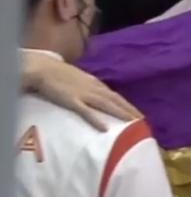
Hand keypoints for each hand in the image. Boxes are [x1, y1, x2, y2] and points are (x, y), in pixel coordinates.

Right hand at [23, 53, 141, 130]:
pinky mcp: (72, 100)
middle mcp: (94, 88)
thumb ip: (90, 86)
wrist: (42, 68)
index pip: (116, 96)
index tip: (139, 115)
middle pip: (116, 101)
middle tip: (143, 122)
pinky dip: (96, 120)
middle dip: (130, 111)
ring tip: (133, 124)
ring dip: (121, 114)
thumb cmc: (59, 73)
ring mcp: (84, 94)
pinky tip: (105, 129)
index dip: (128, 105)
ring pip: (107, 105)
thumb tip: (100, 94)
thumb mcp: (80, 78)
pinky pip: (86, 112)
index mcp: (95, 83)